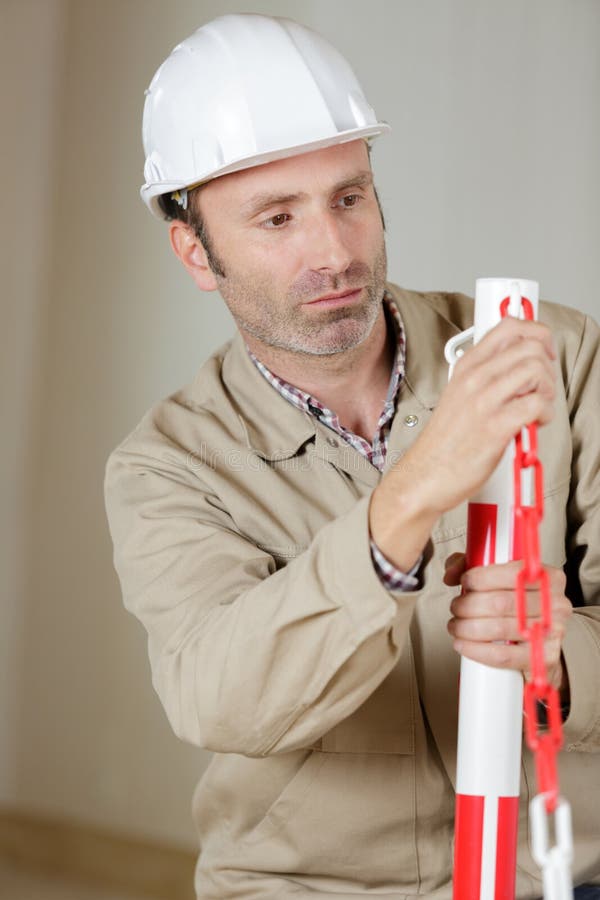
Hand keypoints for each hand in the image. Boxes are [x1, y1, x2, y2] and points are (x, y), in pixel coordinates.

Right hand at [369, 317, 555, 571]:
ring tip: (538, 406)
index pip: (509, 327)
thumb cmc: (444, 443)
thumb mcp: (458, 396)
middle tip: (541, 387)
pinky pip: (536, 405)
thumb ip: (486, 378)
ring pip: (536, 370)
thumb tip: (520, 370)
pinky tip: (534, 424)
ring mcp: (483, 401)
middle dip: (547, 366)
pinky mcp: (494, 427)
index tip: (542, 350)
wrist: (424, 476)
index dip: (536, 334)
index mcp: (466, 367)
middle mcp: (474, 378)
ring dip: (548, 390)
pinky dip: (545, 414)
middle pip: (530, 346)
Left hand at [444, 553, 572, 702]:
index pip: (512, 574)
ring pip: (498, 629)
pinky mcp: (543, 658)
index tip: (464, 581)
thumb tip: (451, 574)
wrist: (538, 635)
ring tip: (455, 625)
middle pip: (500, 603)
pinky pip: (503, 656)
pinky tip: (462, 644)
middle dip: (468, 605)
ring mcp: (552, 633)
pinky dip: (476, 650)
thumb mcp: (497, 573)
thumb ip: (471, 563)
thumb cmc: (517, 601)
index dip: (481, 577)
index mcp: (548, 577)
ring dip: (467, 628)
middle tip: (455, 607)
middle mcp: (556, 604)